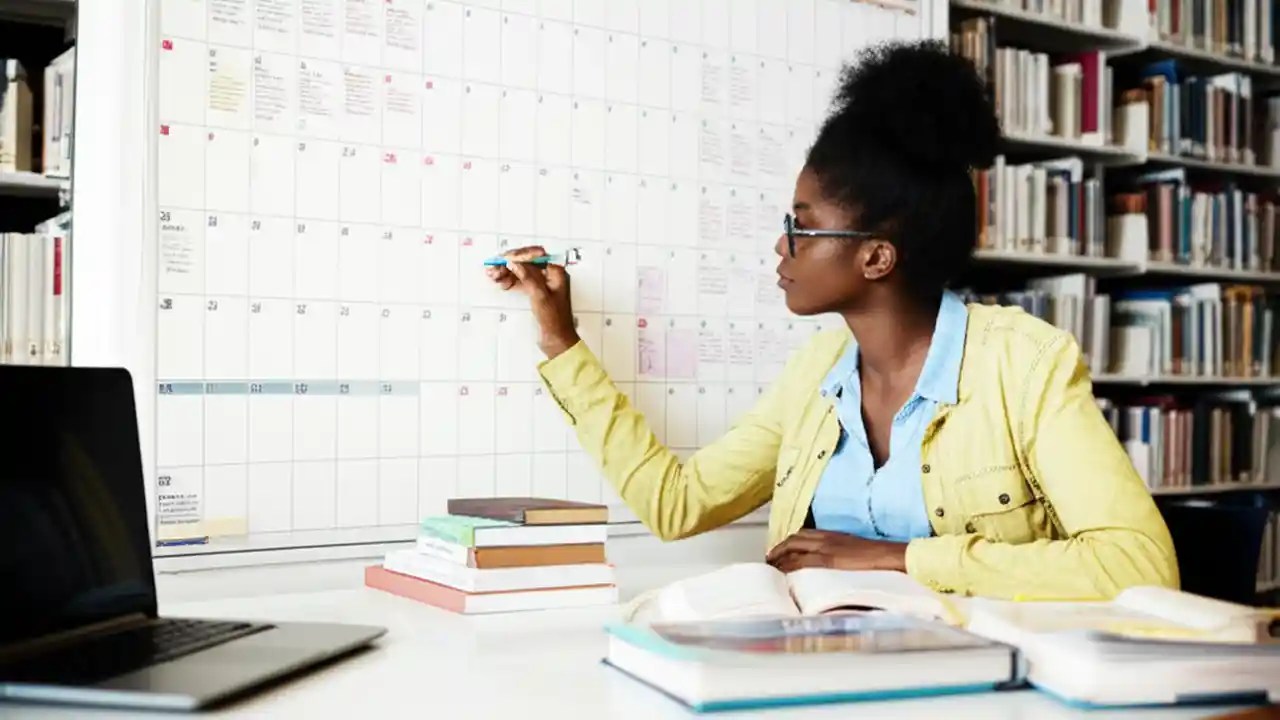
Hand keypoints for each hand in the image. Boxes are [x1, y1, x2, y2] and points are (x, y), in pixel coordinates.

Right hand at [486, 245, 578, 357]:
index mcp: (556, 272)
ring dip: (507, 272)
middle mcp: (549, 275)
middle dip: (510, 264)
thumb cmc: (555, 320)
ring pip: (522, 272)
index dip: (518, 255)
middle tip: (494, 267)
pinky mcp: (535, 292)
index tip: (504, 258)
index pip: (535, 255)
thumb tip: (515, 263)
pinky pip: (521, 281)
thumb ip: (528, 277)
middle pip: (526, 263)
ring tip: (493, 275)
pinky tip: (500, 281)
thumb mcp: (540, 296)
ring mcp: (542, 283)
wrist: (557, 340)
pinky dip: (511, 281)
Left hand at [765, 529, 907, 572]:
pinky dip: (790, 566)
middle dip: (779, 548)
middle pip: (794, 539)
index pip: (804, 534)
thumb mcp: (856, 550)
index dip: (789, 542)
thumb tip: (835, 563)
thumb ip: (841, 553)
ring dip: (780, 557)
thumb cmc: (878, 556)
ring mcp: (827, 547)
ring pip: (794, 548)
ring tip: (772, 567)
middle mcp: (826, 538)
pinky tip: (783, 573)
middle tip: (770, 560)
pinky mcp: (829, 559)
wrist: (891, 556)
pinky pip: (802, 561)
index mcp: (833, 535)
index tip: (780, 551)